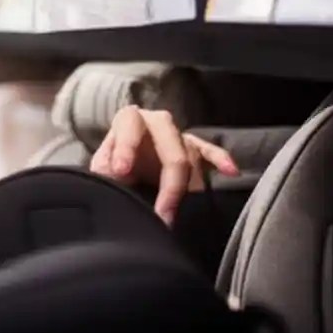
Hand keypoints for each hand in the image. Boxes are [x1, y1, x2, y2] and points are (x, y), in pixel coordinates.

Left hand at [91, 105, 239, 224]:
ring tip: (176, 212)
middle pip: (172, 149)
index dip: (127, 146)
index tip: (122, 171)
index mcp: (130, 120)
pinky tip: (230, 171)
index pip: (131, 125)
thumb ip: (104, 169)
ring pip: (191, 158)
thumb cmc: (112, 164)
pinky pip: (210, 152)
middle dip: (169, 183)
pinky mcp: (194, 148)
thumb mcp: (102, 166)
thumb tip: (107, 177)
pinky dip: (220, 160)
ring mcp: (179, 136)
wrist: (121, 166)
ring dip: (188, 188)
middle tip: (162, 212)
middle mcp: (158, 123)